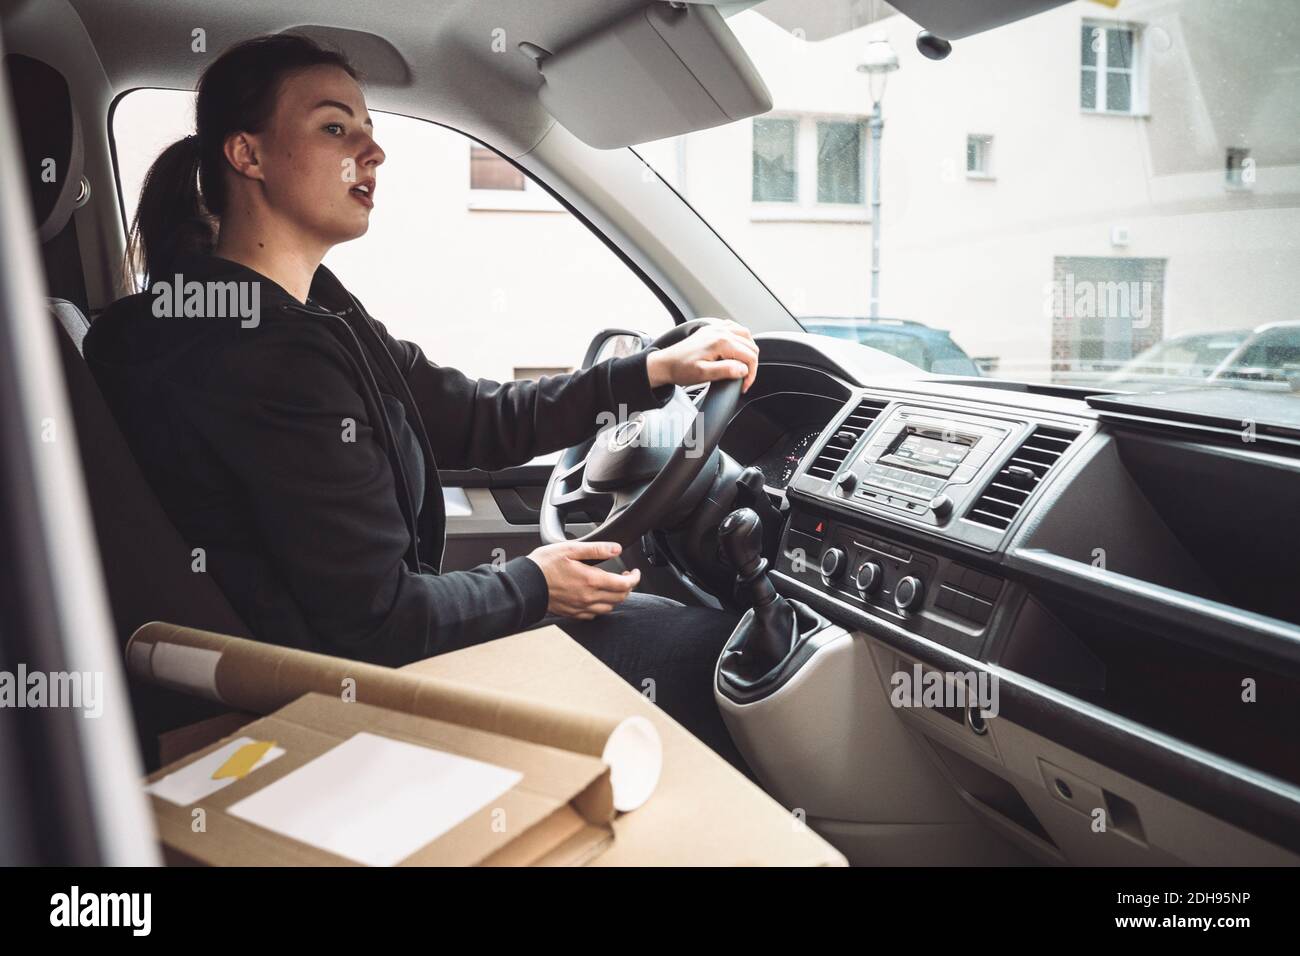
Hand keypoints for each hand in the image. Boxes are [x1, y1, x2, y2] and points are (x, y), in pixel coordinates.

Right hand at [526, 540, 640, 619]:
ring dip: (616, 597)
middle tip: (626, 576)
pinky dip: (602, 606)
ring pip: (609, 607)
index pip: (624, 585)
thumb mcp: (570, 549)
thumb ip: (596, 549)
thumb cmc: (543, 565)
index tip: (634, 572)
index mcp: (591, 580)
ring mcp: (581, 608)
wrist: (525, 584)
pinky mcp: (573, 614)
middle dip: (628, 587)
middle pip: (620, 598)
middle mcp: (588, 597)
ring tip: (613, 586)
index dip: (635, 578)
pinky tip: (597, 597)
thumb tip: (616, 549)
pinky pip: (595, 614)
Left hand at [645, 319, 758, 393]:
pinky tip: (737, 348)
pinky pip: (734, 328)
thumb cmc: (681, 369)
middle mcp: (721, 331)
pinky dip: (740, 338)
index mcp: (721, 342)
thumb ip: (725, 370)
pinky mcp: (712, 329)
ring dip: (748, 350)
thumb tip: (743, 369)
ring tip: (743, 365)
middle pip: (750, 345)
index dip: (751, 374)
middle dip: (751, 364)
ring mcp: (716, 328)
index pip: (749, 356)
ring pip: (745, 335)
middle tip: (744, 379)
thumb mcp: (703, 374)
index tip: (744, 385)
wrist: (665, 363)